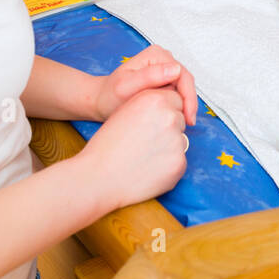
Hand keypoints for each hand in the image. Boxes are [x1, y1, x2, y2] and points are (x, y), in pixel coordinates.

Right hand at [78, 87, 187, 212]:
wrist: (98, 178)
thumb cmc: (106, 148)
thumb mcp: (125, 112)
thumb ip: (149, 106)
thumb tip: (168, 107)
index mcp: (154, 100)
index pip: (176, 99)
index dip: (164, 112)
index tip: (153, 123)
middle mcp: (169, 117)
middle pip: (180, 119)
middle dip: (168, 129)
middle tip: (146, 142)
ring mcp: (177, 141)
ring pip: (180, 141)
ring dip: (168, 148)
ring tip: (143, 157)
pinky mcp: (180, 164)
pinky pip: (179, 161)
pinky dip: (168, 167)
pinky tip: (148, 169)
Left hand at [94, 44, 197, 125]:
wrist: (102, 101)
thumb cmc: (110, 95)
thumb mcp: (126, 86)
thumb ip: (149, 76)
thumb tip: (176, 69)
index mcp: (156, 55)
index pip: (182, 74)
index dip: (188, 95)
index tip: (187, 114)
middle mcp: (162, 58)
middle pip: (186, 80)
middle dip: (189, 101)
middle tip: (188, 121)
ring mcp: (164, 68)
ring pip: (184, 86)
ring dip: (185, 103)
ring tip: (182, 121)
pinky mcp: (164, 78)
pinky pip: (178, 91)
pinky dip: (179, 104)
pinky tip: (176, 115)